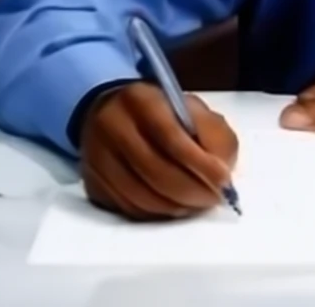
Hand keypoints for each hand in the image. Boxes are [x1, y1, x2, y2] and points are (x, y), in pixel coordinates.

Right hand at [79, 81, 238, 220]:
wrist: (111, 112)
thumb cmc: (161, 112)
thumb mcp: (190, 107)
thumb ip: (212, 131)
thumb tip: (223, 169)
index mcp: (140, 100)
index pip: (170, 136)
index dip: (199, 163)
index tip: (223, 180)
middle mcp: (112, 126)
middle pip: (154, 171)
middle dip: (191, 191)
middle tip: (214, 199)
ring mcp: (96, 157)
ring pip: (139, 196)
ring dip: (175, 207)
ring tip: (197, 204)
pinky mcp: (91, 183)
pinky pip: (127, 208)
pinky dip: (155, 213)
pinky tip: (173, 207)